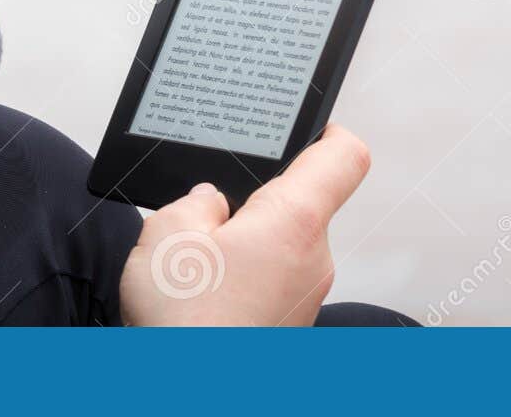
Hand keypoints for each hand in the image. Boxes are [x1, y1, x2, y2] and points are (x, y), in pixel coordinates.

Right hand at [118, 124, 370, 325]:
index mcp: (295, 222)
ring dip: (243, 243)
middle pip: (301, 202)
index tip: (299, 122)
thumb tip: (207, 204)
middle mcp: (315, 260)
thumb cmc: (186, 329)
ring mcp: (306, 298)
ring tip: (194, 262)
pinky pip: (270, 281)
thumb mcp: (167, 236)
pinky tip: (200, 294)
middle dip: (252, 198)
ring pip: (281, 245)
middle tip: (205, 210)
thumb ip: (192, 203)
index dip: (323, 129)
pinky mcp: (288, 326)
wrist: (190, 400)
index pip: (343, 155)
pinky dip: (240, 278)